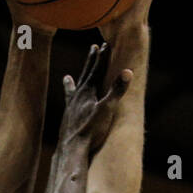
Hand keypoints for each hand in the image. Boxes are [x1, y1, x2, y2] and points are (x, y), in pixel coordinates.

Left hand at [60, 42, 131, 156]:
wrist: (71, 149)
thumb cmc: (90, 130)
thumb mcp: (107, 109)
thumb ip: (117, 90)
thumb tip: (128, 71)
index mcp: (87, 91)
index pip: (97, 69)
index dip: (103, 57)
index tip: (107, 43)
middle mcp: (77, 96)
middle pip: (85, 74)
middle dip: (91, 61)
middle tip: (94, 47)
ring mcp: (71, 107)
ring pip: (74, 89)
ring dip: (75, 80)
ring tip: (67, 77)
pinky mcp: (67, 118)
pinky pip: (67, 105)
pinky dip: (66, 102)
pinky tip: (63, 107)